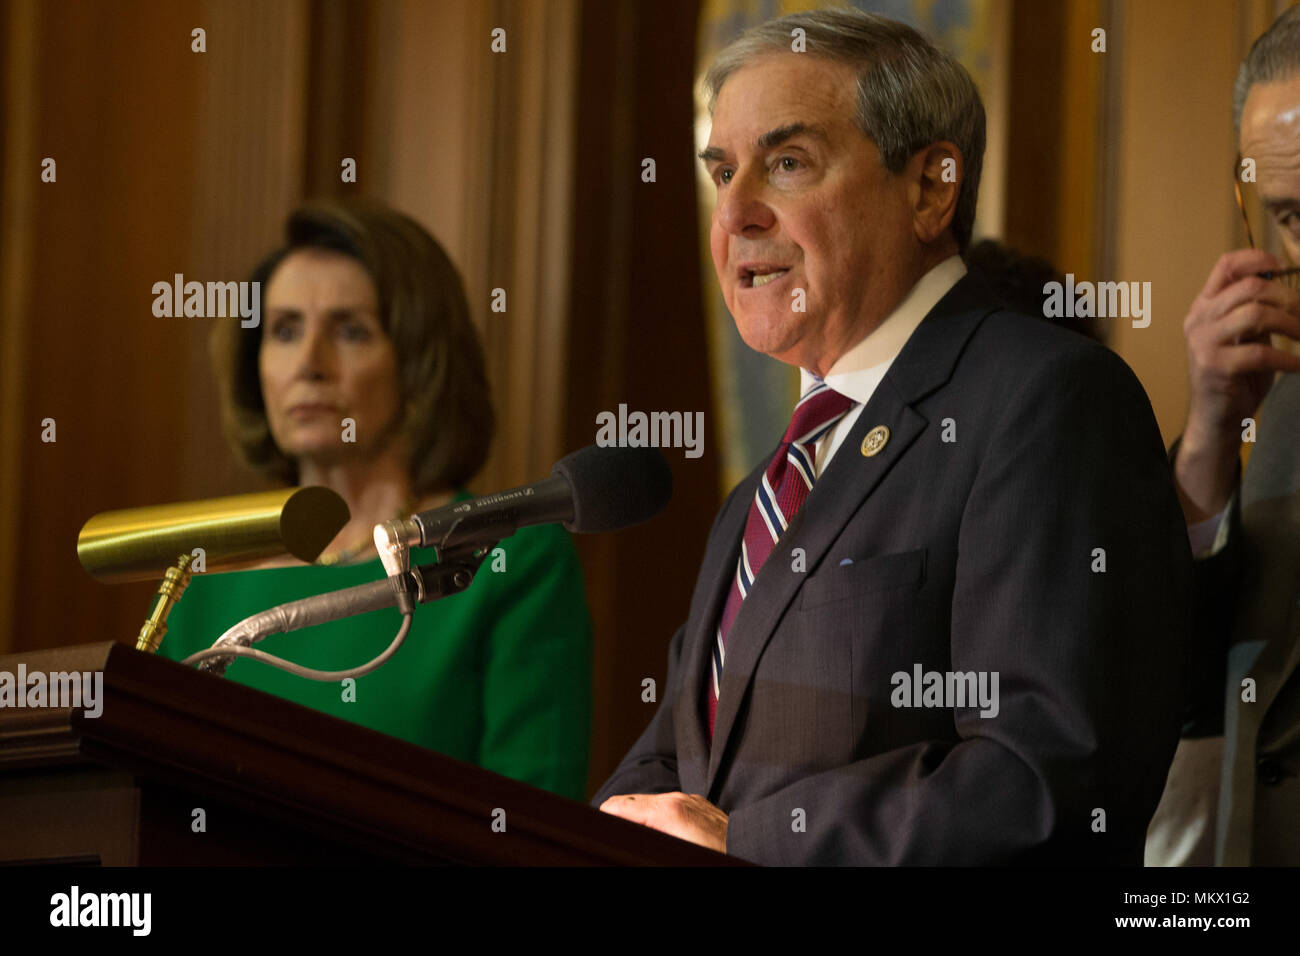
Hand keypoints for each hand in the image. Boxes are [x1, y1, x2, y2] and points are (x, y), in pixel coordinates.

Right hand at [599, 792, 727, 852]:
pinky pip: (666, 806)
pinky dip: (654, 817)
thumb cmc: (715, 856)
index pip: (617, 806)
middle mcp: (677, 800)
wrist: (752, 848)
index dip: (602, 820)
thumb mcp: (674, 854)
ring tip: (630, 837)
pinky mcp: (697, 805)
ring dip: (636, 819)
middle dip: (616, 819)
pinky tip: (656, 834)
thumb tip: (625, 840)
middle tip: (609, 838)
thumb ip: (643, 839)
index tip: (596, 834)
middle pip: (629, 802)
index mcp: (667, 812)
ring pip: (647, 803)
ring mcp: (688, 800)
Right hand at [1177, 249, 1299, 519]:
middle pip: (1249, 288)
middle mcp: (1199, 320)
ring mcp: (1203, 343)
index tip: (1284, 266)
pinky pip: (1261, 353)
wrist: (1216, 419)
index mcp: (1203, 307)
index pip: (1225, 266)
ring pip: (1256, 315)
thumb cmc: (1235, 376)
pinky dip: (1288, 359)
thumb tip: (1287, 288)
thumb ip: (1254, 311)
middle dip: (1287, 298)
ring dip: (1291, 325)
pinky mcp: (1215, 367)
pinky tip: (1299, 367)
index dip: (1257, 259)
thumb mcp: (1244, 337)